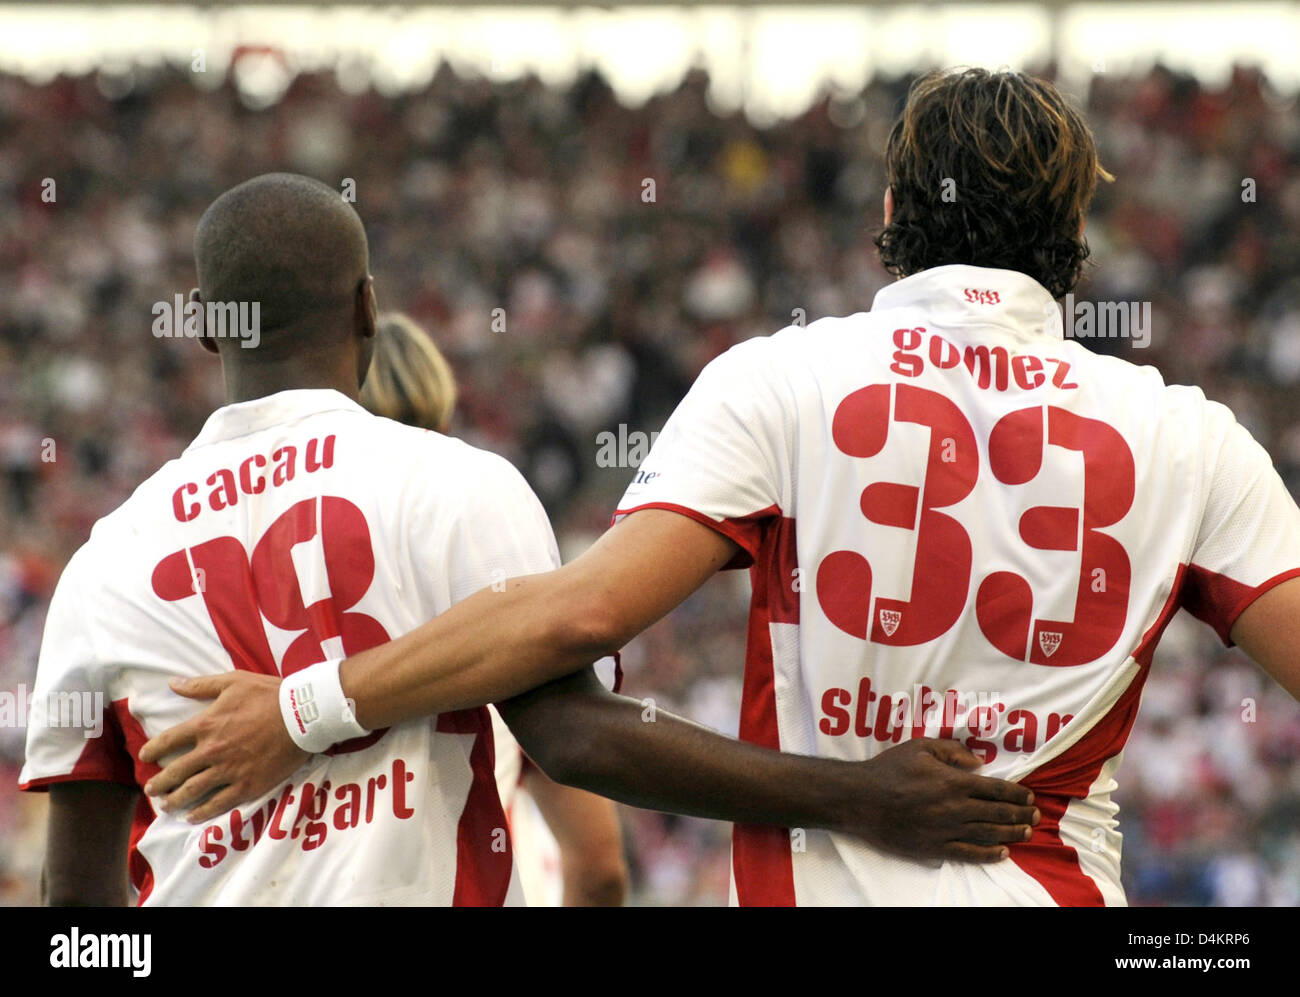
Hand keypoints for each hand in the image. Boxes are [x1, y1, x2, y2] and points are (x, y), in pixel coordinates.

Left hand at [140, 673, 308, 822]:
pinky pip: (218, 804)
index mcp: (205, 725)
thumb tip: (173, 683)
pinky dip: (202, 812)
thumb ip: (201, 685)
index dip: (152, 750)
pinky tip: (192, 816)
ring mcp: (228, 771)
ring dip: (174, 800)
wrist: (302, 715)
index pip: (168, 741)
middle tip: (150, 789)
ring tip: (165, 805)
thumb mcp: (233, 681)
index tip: (145, 757)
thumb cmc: (268, 695)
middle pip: (175, 772)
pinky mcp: (246, 785)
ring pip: (192, 791)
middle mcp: (211, 751)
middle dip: (159, 783)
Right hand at [834, 737, 1039, 862]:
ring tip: (1027, 832)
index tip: (1030, 796)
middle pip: (997, 813)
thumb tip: (978, 761)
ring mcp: (945, 830)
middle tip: (1036, 815)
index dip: (1016, 793)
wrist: (860, 799)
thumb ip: (952, 750)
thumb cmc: (889, 769)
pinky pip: (968, 853)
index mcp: (953, 781)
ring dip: (1012, 833)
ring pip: (988, 834)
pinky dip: (988, 854)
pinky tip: (1002, 852)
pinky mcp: (934, 847)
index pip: (995, 789)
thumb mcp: (919, 747)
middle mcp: (954, 808)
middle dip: (1020, 814)